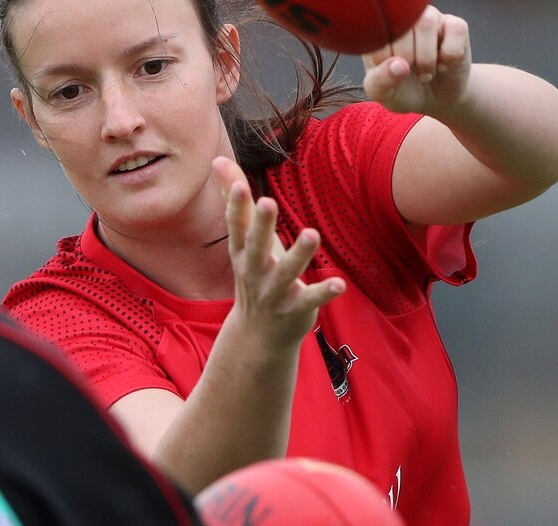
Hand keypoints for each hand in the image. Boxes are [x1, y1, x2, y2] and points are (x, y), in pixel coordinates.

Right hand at [212, 157, 344, 349]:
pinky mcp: (295, 309)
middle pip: (256, 246)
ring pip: (286, 271)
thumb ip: (233, 200)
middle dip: (261, 225)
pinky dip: (323, 292)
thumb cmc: (254, 273)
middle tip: (267, 202)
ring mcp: (274, 291)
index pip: (237, 226)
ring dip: (298, 254)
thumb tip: (218, 160)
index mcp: (241, 252)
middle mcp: (254, 271)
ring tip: (312, 233)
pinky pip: (309, 299)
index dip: (236, 206)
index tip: (238, 184)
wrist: (258, 334)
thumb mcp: (242, 240)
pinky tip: (339, 284)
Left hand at [362, 6, 471, 114]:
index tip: (391, 75)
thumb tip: (398, 65)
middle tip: (412, 75)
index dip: (386, 61)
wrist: (436, 99)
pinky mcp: (455, 25)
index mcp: (380, 34)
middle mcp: (404, 21)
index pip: (377, 35)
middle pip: (403, 27)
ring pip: (427, 23)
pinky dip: (450, 55)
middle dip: (407, 60)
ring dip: (427, 58)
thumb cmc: (404, 91)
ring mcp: (430, 19)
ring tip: (426, 73)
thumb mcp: (385, 94)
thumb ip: (381, 81)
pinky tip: (444, 65)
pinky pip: (456, 30)